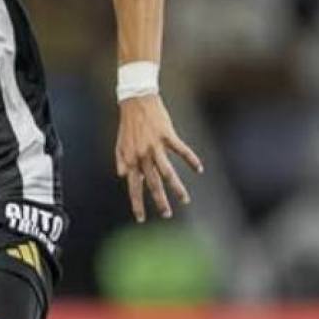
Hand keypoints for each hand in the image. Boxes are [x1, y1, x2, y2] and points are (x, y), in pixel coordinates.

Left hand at [113, 95, 203, 221]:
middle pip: (152, 184)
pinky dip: (191, 159)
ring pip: (168, 172)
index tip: (141, 218)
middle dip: (160, 201)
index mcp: (130, 159)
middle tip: (167, 215)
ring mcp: (155, 146)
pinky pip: (181, 150)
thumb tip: (123, 176)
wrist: (135, 100)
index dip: (137, 203)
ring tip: (186, 200)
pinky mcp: (167, 135)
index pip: (133, 187)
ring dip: (177, 188)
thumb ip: (121, 160)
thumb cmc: (128, 123)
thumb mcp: (120, 143)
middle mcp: (142, 156)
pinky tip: (199, 169)